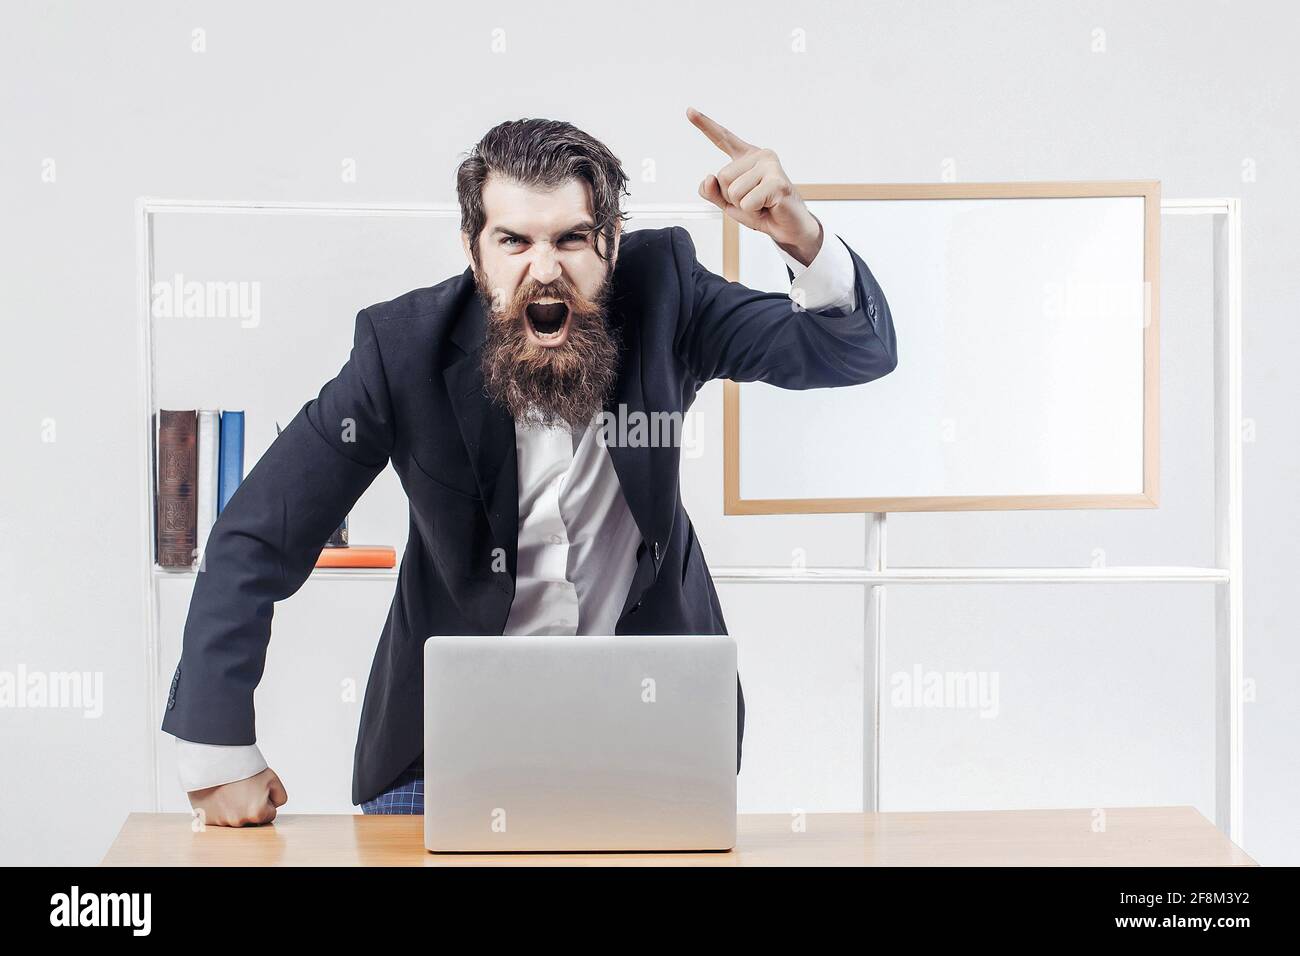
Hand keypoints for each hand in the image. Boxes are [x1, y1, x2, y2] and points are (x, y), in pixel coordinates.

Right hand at [188, 767, 287, 826]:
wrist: (215, 761)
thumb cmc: (245, 769)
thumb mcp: (272, 779)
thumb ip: (280, 798)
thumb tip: (273, 809)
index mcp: (257, 814)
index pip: (269, 815)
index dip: (266, 801)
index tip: (257, 789)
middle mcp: (238, 822)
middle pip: (252, 819)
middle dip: (250, 807)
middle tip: (243, 790)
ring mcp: (221, 823)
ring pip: (236, 820)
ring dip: (234, 809)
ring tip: (230, 791)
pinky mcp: (207, 820)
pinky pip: (219, 820)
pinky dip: (220, 811)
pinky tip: (219, 798)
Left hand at [688, 106, 822, 265]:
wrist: (787, 227)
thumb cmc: (761, 210)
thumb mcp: (728, 203)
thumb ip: (712, 192)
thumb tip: (708, 178)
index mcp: (746, 157)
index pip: (722, 138)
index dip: (705, 125)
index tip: (690, 111)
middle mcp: (759, 155)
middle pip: (722, 176)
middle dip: (732, 198)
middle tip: (753, 201)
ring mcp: (770, 166)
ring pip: (733, 190)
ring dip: (743, 205)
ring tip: (761, 204)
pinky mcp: (777, 181)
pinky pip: (747, 202)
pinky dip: (753, 211)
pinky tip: (768, 206)